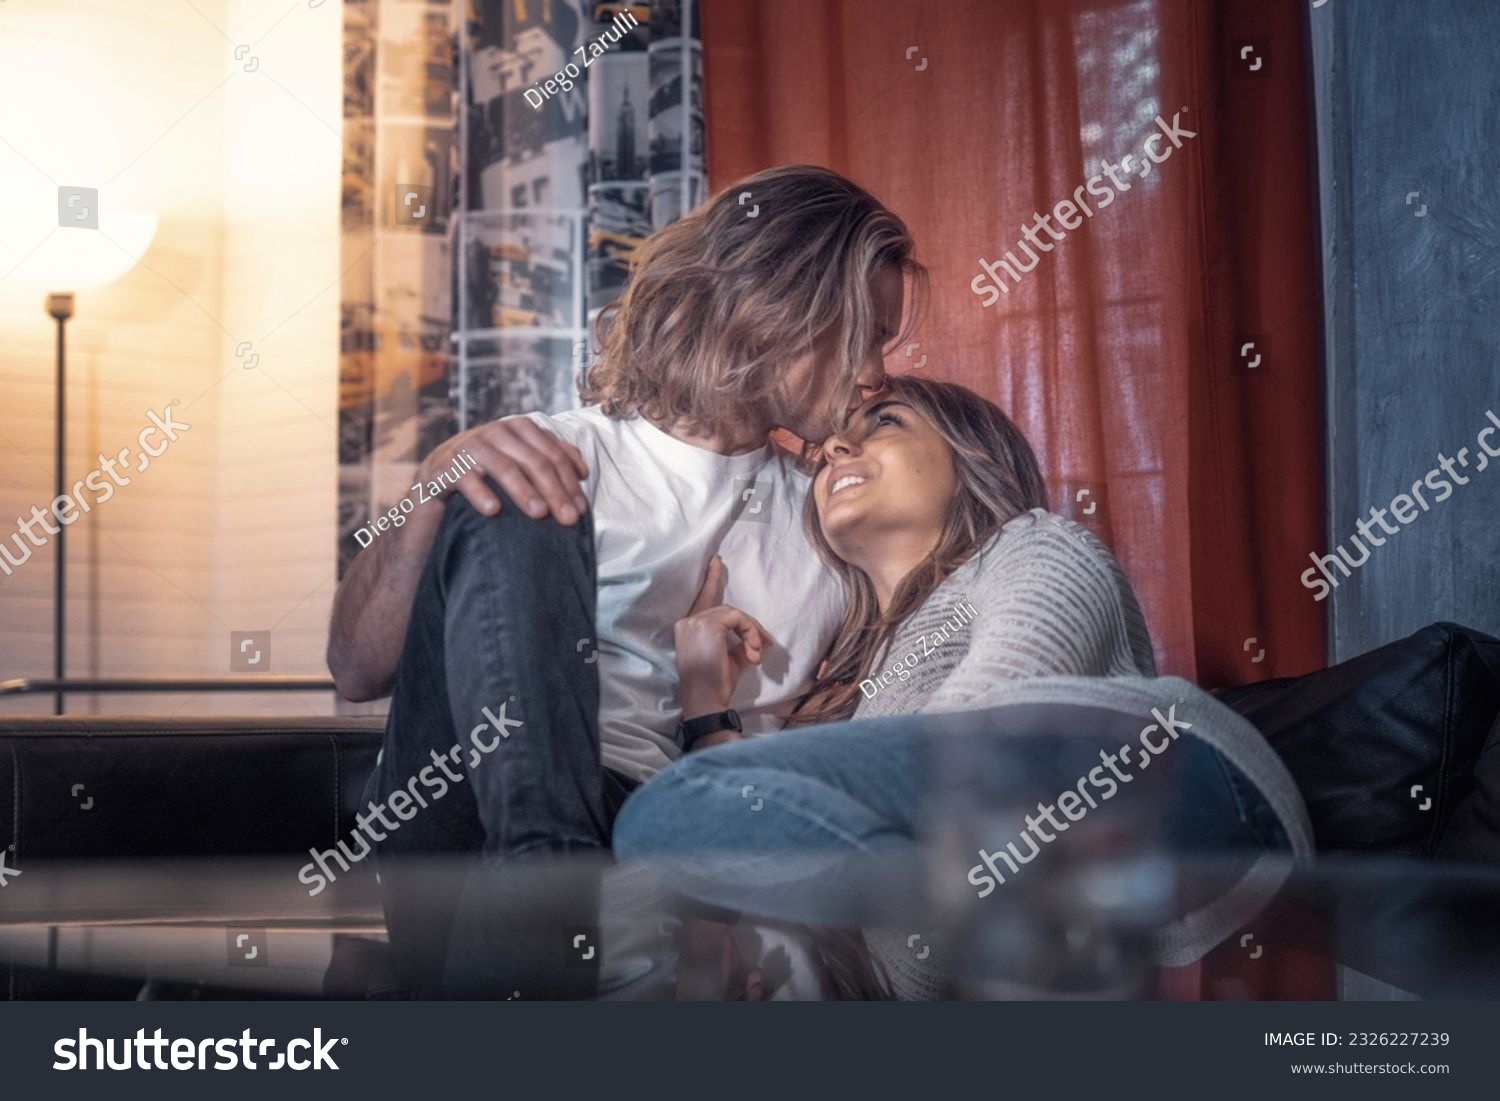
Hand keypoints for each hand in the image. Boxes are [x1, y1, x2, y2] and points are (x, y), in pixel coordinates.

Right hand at [416, 414, 589, 523]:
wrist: (433, 490)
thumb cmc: (485, 483)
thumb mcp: (518, 470)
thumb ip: (548, 462)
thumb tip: (582, 471)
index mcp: (516, 429)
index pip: (551, 453)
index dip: (569, 480)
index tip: (581, 509)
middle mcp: (493, 432)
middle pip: (533, 460)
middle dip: (555, 490)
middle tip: (569, 519)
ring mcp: (466, 446)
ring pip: (502, 466)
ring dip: (523, 490)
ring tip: (539, 514)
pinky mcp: (442, 466)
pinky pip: (464, 476)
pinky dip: (480, 492)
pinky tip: (493, 511)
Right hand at [674, 556, 774, 720]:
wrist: (705, 701)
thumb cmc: (716, 684)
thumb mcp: (729, 657)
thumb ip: (738, 641)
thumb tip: (757, 636)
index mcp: (687, 628)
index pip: (702, 600)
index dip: (711, 580)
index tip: (716, 561)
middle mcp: (687, 622)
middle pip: (726, 610)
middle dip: (749, 625)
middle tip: (766, 643)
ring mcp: (696, 622)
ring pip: (734, 613)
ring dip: (752, 632)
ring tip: (757, 653)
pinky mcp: (708, 625)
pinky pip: (738, 619)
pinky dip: (751, 633)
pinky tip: (753, 651)